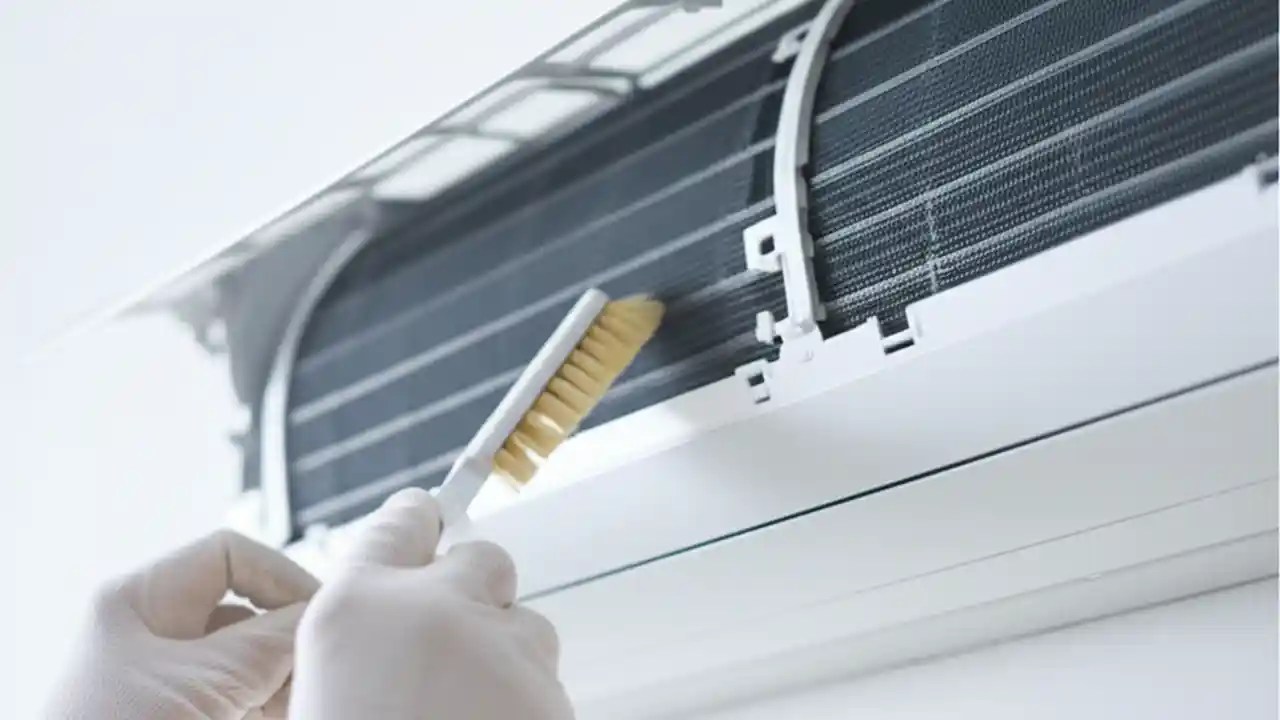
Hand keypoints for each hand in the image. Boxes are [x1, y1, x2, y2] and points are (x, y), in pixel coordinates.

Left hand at [47, 530, 318, 719]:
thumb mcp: (207, 682)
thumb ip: (271, 640)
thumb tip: (325, 612)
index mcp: (139, 602)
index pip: (229, 555)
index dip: (282, 576)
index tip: (323, 613)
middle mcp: (153, 637)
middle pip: (247, 613)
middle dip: (289, 642)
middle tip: (324, 668)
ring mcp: (169, 685)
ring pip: (252, 664)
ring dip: (287, 681)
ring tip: (309, 699)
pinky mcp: (187, 719)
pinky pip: (244, 702)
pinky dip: (272, 707)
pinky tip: (294, 712)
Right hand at [289, 488, 573, 719]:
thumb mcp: (326, 689)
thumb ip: (366, 637)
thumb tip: (397, 613)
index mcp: (354, 610)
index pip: (401, 523)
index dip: (420, 522)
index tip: (431, 516)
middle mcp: (433, 611)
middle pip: (483, 558)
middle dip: (476, 591)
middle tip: (459, 640)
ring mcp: (500, 651)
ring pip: (528, 626)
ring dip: (507, 659)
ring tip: (469, 719)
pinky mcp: (551, 696)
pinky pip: (548, 683)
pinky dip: (529, 707)